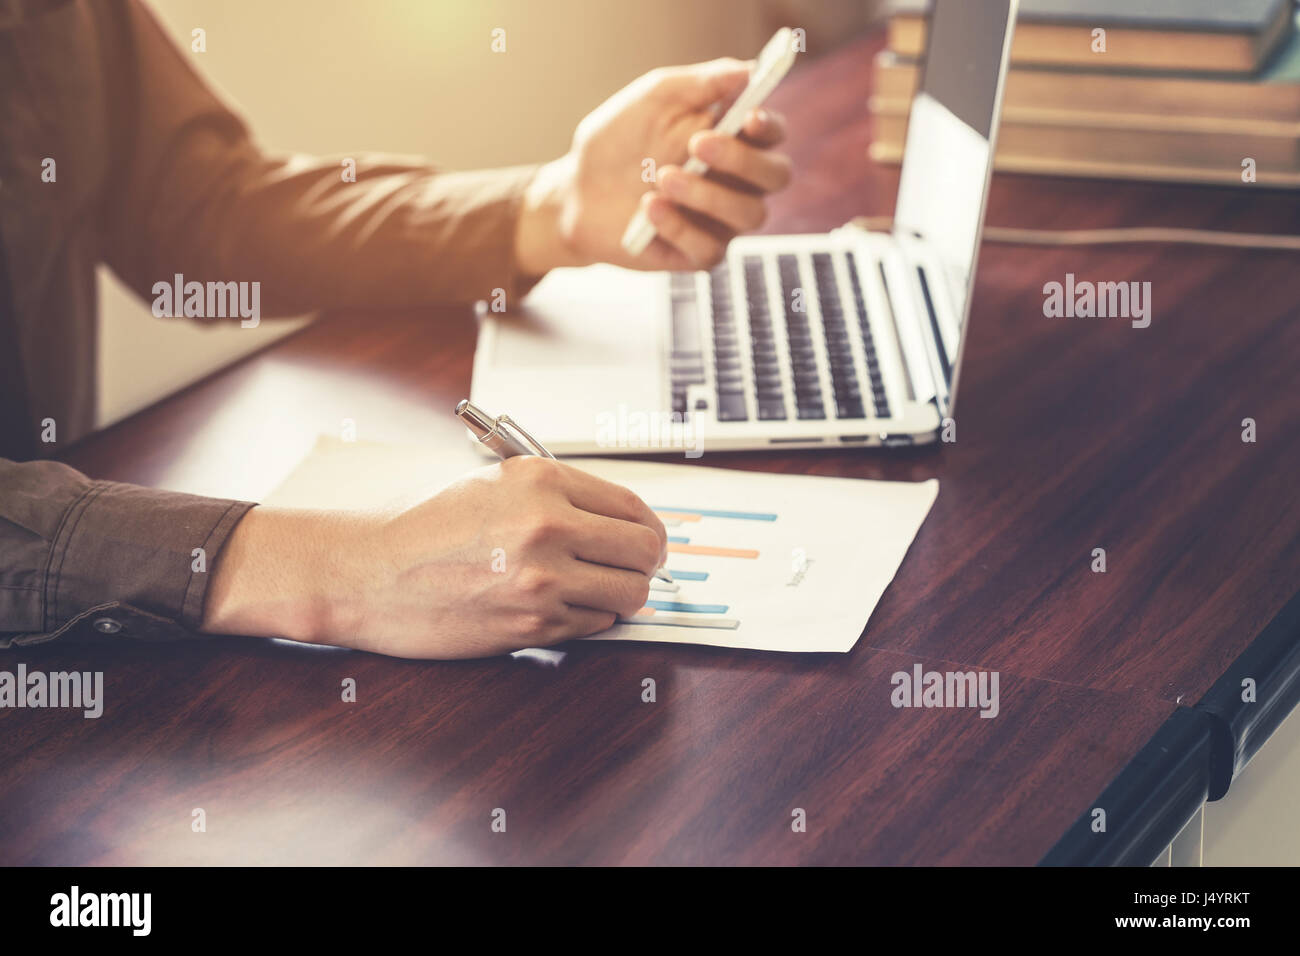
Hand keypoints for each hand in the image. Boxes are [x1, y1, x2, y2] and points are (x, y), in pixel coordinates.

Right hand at [201, 457, 668, 658]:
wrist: (372, 575)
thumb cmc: (426, 527)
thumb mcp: (496, 484)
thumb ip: (559, 494)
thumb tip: (621, 520)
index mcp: (541, 481)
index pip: (632, 506)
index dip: (650, 527)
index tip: (648, 538)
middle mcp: (548, 526)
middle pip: (644, 551)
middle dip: (648, 562)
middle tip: (638, 568)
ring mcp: (542, 579)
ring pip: (629, 594)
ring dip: (624, 595)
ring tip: (603, 589)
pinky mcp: (532, 624)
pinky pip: (595, 623)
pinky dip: (591, 618)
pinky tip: (565, 606)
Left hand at [515, 58, 791, 274]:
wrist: (578, 191)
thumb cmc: (621, 140)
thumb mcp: (655, 98)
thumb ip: (703, 83)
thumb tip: (749, 69)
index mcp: (734, 139)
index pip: (773, 135)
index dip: (769, 127)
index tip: (748, 117)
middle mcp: (738, 182)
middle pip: (775, 176)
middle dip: (741, 159)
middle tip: (698, 144)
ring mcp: (721, 222)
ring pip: (749, 215)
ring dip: (708, 194)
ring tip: (662, 177)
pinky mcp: (698, 254)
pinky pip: (709, 249)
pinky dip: (678, 226)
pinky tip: (648, 208)